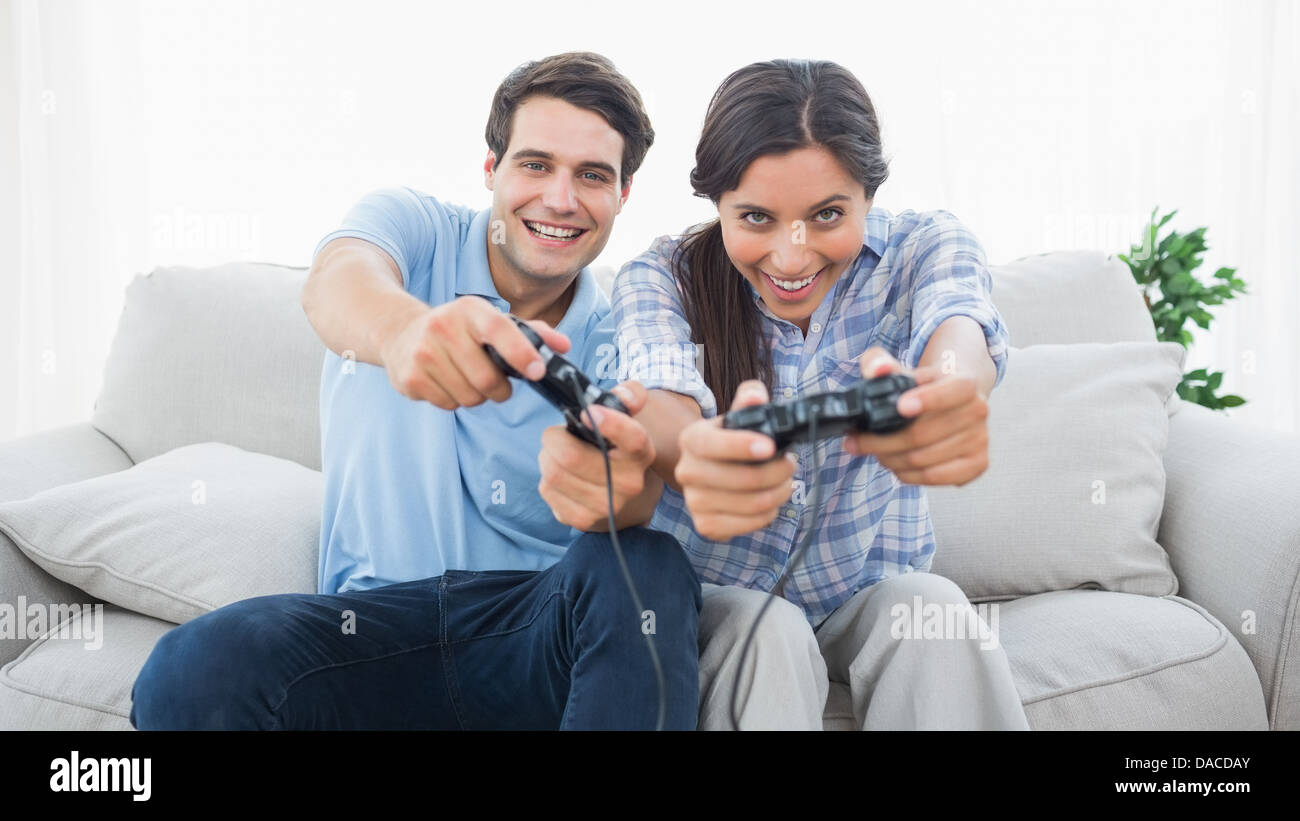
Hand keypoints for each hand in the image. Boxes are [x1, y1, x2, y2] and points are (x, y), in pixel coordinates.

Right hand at [379, 295, 569, 409]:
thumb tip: (564, 346)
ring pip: (470, 397)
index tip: (537, 372)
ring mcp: (423, 353)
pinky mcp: (410, 378)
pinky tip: (447, 382)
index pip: (499, 329)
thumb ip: (531, 333)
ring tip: (468, 378)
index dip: (521, 352)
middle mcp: (442, 327)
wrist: (402, 334)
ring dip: (477, 396)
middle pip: (487, 379)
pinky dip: (455, 400)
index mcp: (469, 309)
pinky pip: (449, 405)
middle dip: (499, 389)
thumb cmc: (459, 331)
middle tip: (494, 381)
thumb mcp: (491, 322)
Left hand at [538, 381, 659, 531]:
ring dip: (547, 458)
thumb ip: (628, 396)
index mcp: (641, 454)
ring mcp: (605, 506)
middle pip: (570, 456)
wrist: (623, 499)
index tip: (589, 414)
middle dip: (554, 439)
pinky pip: (547, 490)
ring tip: (558, 455)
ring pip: (553, 473)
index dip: (610, 424)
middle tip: (557, 436)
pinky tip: (560, 477)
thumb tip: (625, 393)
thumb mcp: (626, 420)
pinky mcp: (582, 520)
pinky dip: (546, 479)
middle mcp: (629, 484)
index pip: (633, 439)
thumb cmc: (617, 451)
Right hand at [674, 379, 795, 541]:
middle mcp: (687, 471)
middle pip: (741, 479)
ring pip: (750, 504)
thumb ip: (750, 399)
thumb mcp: (738, 416)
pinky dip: (767, 515)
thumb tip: (757, 397)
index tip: (771, 447)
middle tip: (791, 465)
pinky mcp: (705, 526)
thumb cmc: (731, 441)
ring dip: (778, 493)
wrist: (710, 472)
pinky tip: (771, 502)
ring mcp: (693, 501)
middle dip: (776, 473)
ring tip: (785, 483)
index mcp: (692, 439)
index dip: (742, 446)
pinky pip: (747, 525)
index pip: (713, 444)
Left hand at [845, 346, 989, 486]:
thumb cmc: (920, 388)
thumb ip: (879, 363)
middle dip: (882, 441)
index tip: (900, 407)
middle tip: (858, 441)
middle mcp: (978, 410)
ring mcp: (980, 439)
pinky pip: (934, 477)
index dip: (927, 400)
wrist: (951, 405)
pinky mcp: (977, 464)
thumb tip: (878, 369)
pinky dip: (907, 475)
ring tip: (876, 451)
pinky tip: (896, 465)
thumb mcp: (899, 370)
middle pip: (923, 434)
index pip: (953, 391)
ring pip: (923, 459)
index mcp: (965, 383)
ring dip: (890, 459)